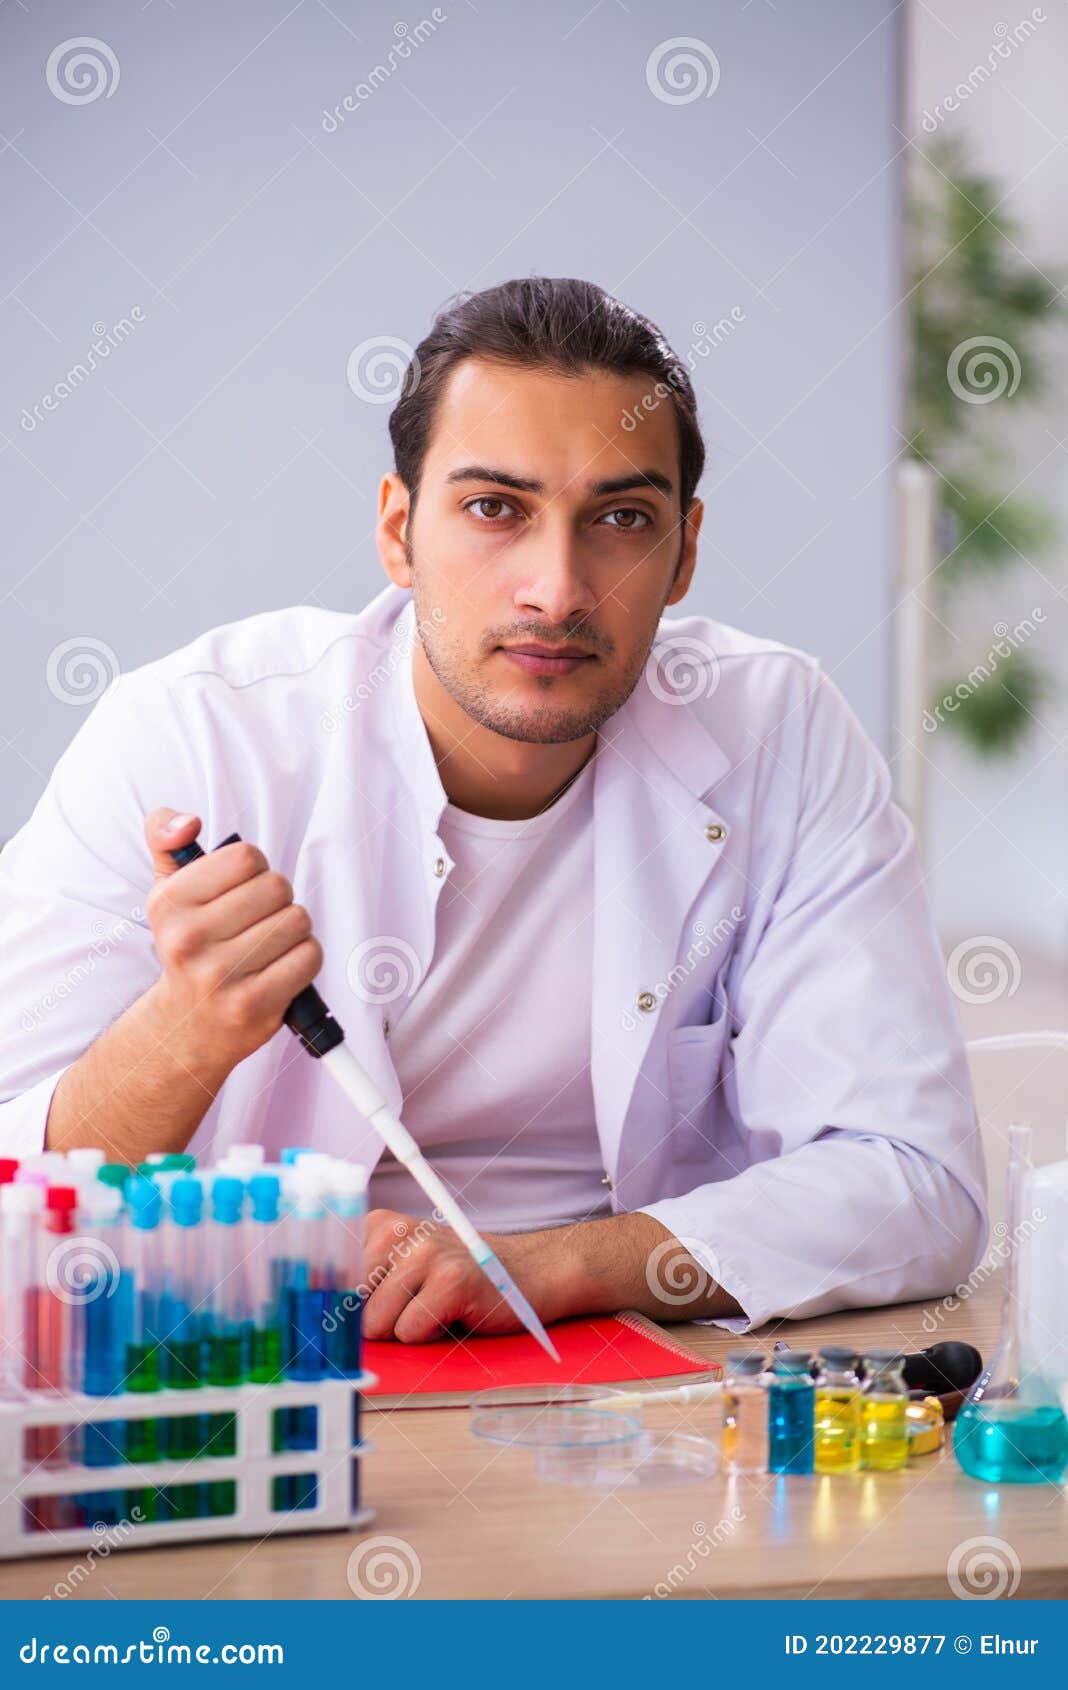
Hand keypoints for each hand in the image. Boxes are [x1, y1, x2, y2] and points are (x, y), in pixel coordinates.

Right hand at [142, 808, 322, 1079]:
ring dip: (293, 929)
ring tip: (269, 945)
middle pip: (277, 887)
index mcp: (169, 903)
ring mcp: (220, 976)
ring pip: (297, 920)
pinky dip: (304, 957)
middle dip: (278, 900)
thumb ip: (166, 837)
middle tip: (257, 920)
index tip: (240, 889)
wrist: (186, 1027)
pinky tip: (281, 967)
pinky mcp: (252, 1005)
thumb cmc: (189, 946)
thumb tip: (187, 823)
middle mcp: (188, 939)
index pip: (247, 857)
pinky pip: (308, 956)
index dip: (255, 869)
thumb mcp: (167, 889)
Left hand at [359, 1207, 740, 1342]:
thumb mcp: (406, 1268)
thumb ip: (364, 1283)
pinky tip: (454, 1316)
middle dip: (377, 1323)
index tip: (327, 1320)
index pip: (328, 1275)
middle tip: (411, 1310)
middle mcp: (400, 1232)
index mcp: (380, 1226)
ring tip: (434, 1311)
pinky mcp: (452, 1281)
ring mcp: (427, 1254)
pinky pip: (412, 1332)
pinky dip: (431, 1336)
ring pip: (378, 1324)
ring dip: (406, 1331)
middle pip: (351, 1307)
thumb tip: (316, 1320)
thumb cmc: (461, 1278)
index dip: (330, 1307)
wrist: (532, 1273)